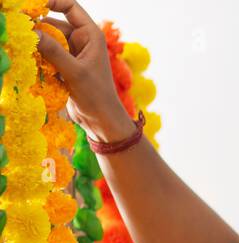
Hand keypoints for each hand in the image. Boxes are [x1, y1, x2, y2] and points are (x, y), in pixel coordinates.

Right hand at [34, 0, 135, 140]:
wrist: (101, 121)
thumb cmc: (96, 96)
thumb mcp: (75, 72)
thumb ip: (54, 51)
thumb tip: (31, 32)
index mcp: (91, 35)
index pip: (70, 6)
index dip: (51, 1)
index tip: (31, 5)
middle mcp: (81, 40)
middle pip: (52, 23)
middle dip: (37, 27)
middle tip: (22, 34)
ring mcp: (72, 53)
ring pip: (46, 39)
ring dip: (36, 45)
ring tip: (28, 52)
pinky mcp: (64, 65)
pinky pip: (46, 54)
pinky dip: (38, 57)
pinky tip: (34, 65)